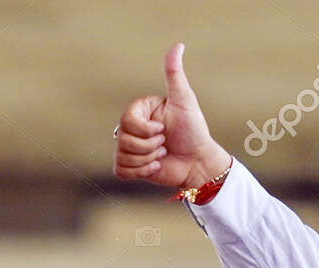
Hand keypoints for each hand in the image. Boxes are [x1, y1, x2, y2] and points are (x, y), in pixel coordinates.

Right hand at [113, 43, 232, 190]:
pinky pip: (121, 170)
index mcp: (141, 111)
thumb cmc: (194, 130)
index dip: (145, 129)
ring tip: (162, 154)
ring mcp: (129, 148)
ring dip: (147, 159)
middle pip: (123, 139)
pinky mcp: (129, 167)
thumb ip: (175, 75)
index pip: (127, 120)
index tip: (163, 128)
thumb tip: (178, 45)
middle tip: (165, 143)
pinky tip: (155, 167)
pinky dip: (140, 172)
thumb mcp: (184, 100)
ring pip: (122, 156)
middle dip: (149, 146)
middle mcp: (132, 128)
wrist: (198, 162)